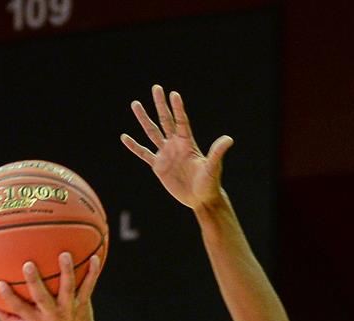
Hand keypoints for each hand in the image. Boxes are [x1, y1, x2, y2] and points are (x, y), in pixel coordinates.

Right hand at [0, 251, 102, 320]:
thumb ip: (9, 317)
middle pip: (42, 298)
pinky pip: (89, 286)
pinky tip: (95, 257)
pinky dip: (93, 273)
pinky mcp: (84, 303)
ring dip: (66, 272)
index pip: (20, 309)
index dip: (9, 297)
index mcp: (37, 320)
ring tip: (64, 254)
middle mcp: (52, 314)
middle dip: (34, 282)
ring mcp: (69, 308)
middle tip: (27, 265)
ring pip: (68, 289)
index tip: (0, 283)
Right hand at [122, 85, 233, 211]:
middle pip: (165, 120)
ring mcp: (166, 154)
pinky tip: (124, 137)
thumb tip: (228, 139)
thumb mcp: (213, 167)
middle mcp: (175, 144)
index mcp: (187, 142)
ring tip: (135, 104)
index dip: (177, 108)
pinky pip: (144, 153)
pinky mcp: (158, 166)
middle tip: (156, 87)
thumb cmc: (209, 183)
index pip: (181, 121)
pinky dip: (134, 146)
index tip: (173, 93)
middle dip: (160, 104)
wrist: (200, 199)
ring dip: (144, 118)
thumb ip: (217, 152)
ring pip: (152, 132)